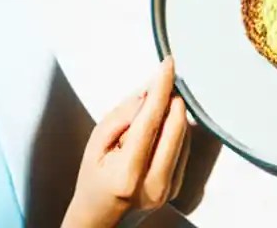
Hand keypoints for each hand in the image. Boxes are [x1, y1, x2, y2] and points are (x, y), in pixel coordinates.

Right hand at [63, 58, 190, 227]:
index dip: (161, 88)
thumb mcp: (95, 146)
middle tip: (159, 85)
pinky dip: (174, 132)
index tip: (168, 65)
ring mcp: (169, 188)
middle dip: (171, 98)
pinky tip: (155, 133)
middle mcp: (153, 183)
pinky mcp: (178, 187)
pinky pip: (184, 147)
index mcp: (127, 174)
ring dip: (171, 115)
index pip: (151, 121)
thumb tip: (150, 91)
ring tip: (147, 119)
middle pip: (176, 125)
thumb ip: (122, 116)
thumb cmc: (93, 182)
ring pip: (184, 134)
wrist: (100, 221)